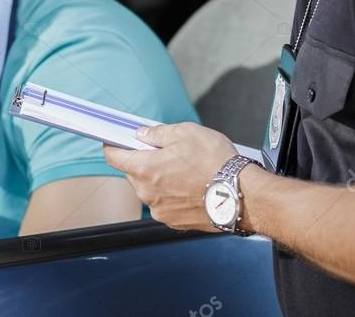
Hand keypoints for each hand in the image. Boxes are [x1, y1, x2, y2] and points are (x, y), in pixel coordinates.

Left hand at [103, 122, 237, 231]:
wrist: (242, 196)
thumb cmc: (215, 162)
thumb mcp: (186, 133)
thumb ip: (157, 132)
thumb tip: (142, 134)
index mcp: (145, 169)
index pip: (113, 157)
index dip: (113, 145)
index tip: (115, 140)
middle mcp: (147, 193)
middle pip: (132, 173)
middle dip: (144, 161)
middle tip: (166, 152)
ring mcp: (159, 210)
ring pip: (149, 189)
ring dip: (158, 179)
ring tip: (185, 170)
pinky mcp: (173, 222)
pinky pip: (163, 203)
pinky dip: (171, 194)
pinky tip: (191, 186)